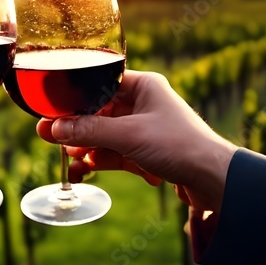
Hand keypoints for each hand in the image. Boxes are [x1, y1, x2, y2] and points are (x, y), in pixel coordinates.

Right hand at [35, 70, 236, 213]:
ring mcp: (145, 129)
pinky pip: (116, 152)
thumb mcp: (128, 136)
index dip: (74, 97)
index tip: (51, 111)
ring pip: (105, 134)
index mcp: (144, 86)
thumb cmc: (180, 146)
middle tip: (49, 136)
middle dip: (76, 127)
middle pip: (98, 112)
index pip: (99, 84)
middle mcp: (144, 104)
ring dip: (87, 146)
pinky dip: (102, 159)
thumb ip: (89, 131)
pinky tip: (87, 168)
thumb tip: (54, 129)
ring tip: (70, 158)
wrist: (216, 181)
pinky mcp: (147, 152)